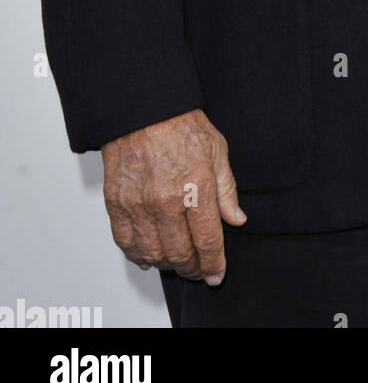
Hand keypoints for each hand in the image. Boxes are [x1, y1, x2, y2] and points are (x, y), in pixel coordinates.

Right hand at [101, 109, 245, 284]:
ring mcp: (138, 204)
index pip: (207, 240)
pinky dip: (137, 255)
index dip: (213, 263)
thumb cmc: (181, 124)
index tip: (216, 274)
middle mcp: (165, 200)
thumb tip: (236, 219)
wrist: (144, 109)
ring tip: (177, 263)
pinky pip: (125, 242)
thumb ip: (227, 190)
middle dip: (192, 268)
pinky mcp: (116, 203)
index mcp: (195, 187)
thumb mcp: (217, 151)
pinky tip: (148, 256)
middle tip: (198, 270)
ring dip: (167, 265)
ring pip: (153, 254)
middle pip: (180, 253)